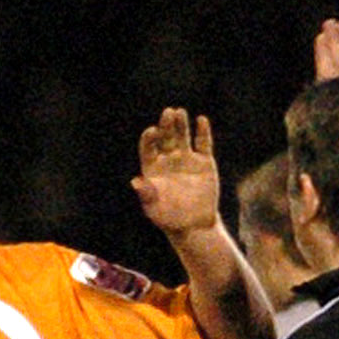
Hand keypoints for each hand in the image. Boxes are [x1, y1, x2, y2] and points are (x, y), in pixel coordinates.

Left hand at [132, 109, 221, 238]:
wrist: (194, 225)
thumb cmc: (169, 219)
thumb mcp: (154, 208)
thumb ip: (146, 193)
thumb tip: (135, 182)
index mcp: (153, 167)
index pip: (148, 147)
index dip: (149, 138)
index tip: (152, 131)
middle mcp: (168, 159)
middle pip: (165, 137)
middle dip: (166, 125)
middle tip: (167, 113)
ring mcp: (186, 158)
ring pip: (183, 136)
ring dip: (181, 124)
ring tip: (180, 112)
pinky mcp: (204, 161)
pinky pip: (203, 144)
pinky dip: (203, 132)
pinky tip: (201, 120)